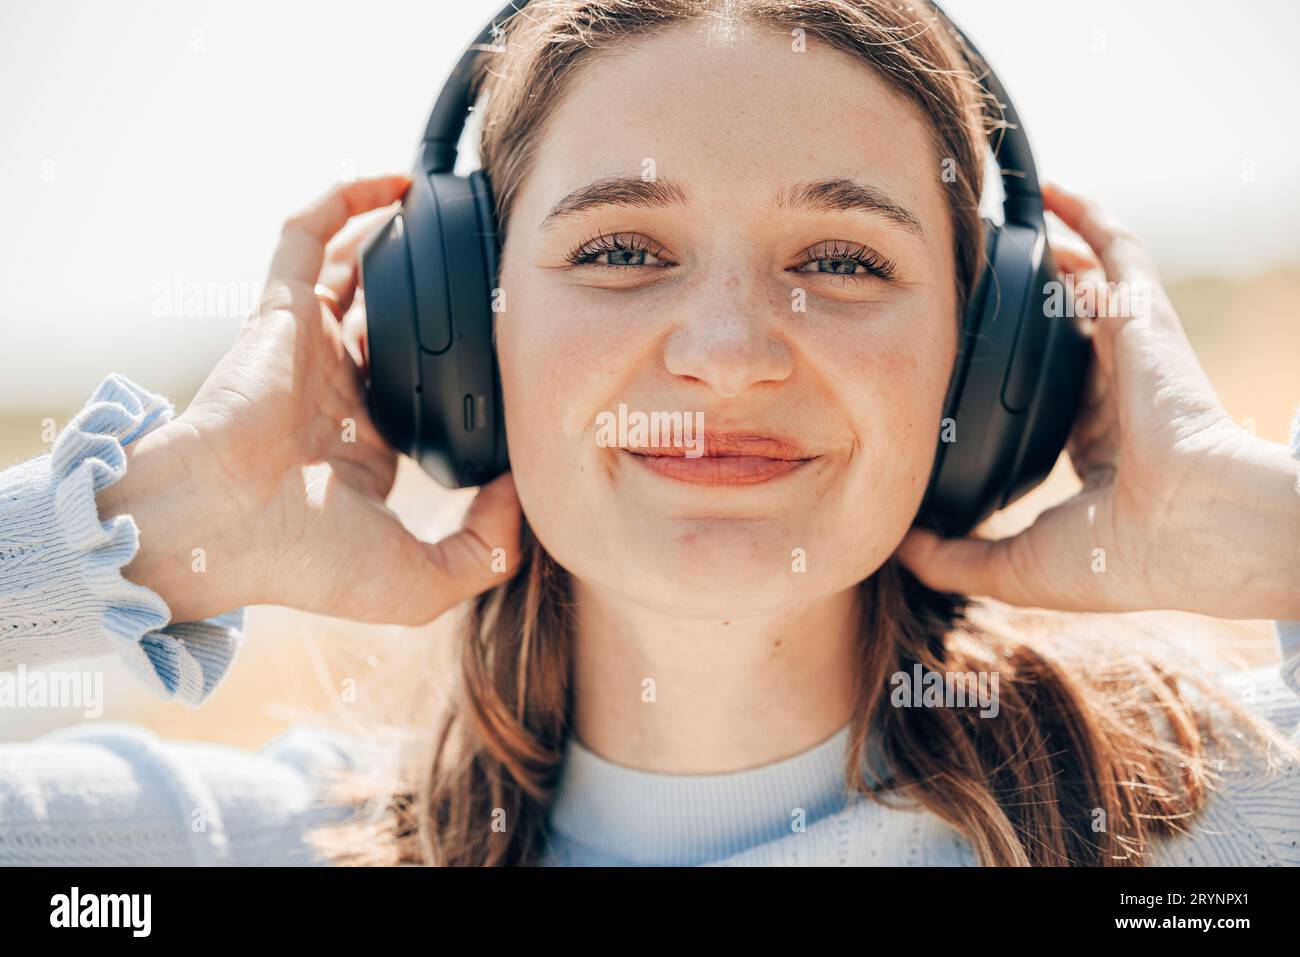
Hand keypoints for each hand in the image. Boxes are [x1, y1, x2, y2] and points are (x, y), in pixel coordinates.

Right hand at [98, 175, 522, 624]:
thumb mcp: (419, 584)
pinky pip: (309, 235)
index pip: (428, 398)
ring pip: (359, 273)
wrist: (219, 526)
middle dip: (442, 301)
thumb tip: (523, 492)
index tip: (526, 361)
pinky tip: (396, 183)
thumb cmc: (307, 561)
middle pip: (398, 326)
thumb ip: (486, 551)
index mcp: (368, 449)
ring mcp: (308, 347)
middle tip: (498, 275)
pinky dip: (347, 201)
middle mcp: (340, 391)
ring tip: (452, 216)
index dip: (473, 380)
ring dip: (397, 241)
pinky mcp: (280, 309)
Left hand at [898, 182, 1299, 619]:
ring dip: (1042, 259)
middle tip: (950, 291)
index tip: (944, 372)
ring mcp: (1129, 351)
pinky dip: (1086, 216)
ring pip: (1080, 288)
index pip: (1039, 403)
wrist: (1195, 529)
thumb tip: (896, 546)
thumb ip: (955, 558)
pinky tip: (1047, 191)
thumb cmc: (1122, 557)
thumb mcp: (1019, 566)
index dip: (997, 388)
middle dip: (1009, 315)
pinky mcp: (1142, 315)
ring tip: (985, 236)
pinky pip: (1115, 247)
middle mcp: (1110, 392)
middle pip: (1053, 336)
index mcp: (1090, 448)